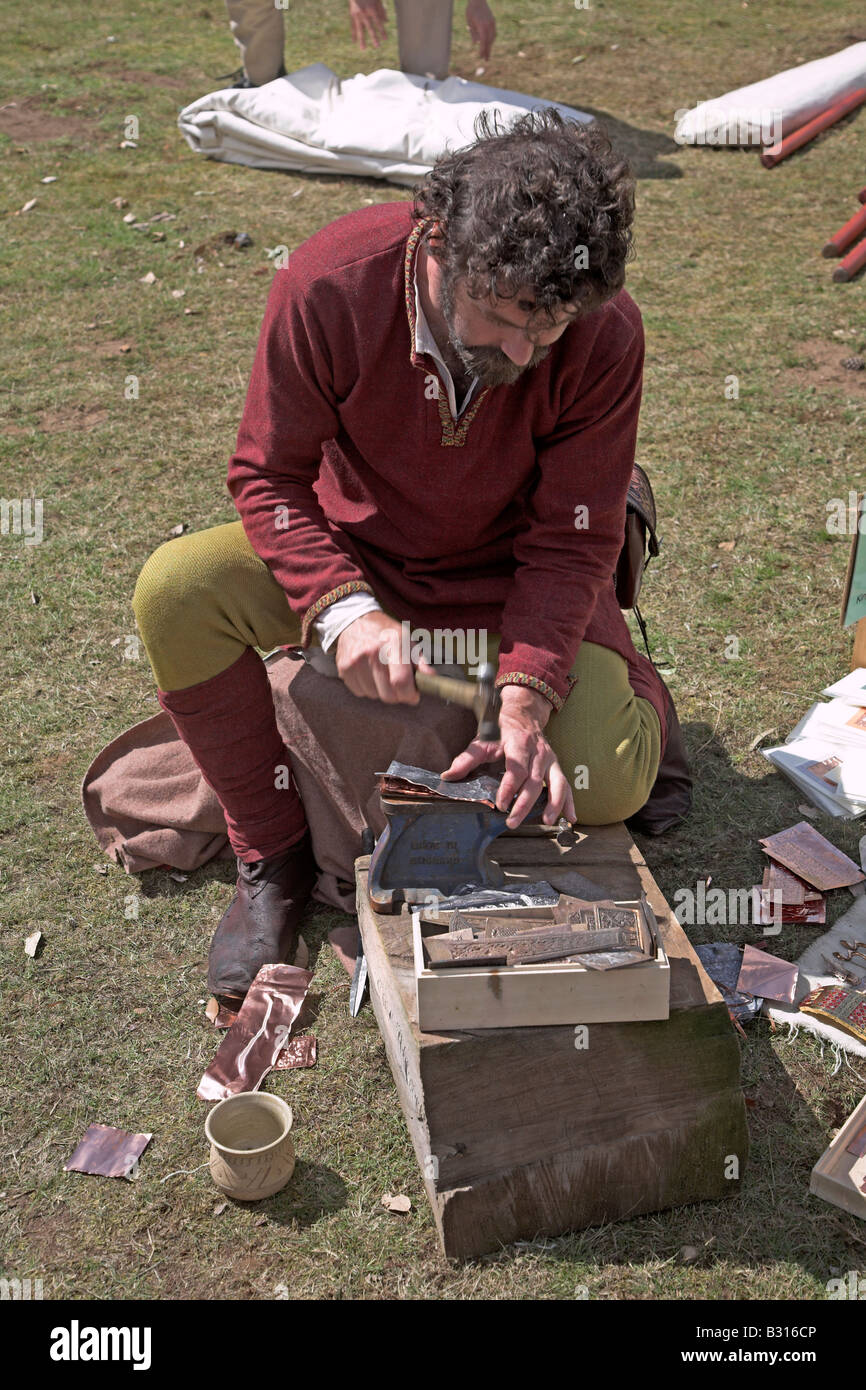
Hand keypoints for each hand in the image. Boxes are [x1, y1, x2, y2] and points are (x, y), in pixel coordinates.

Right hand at [335, 611, 431, 703]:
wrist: (354, 621)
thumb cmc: (386, 632)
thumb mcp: (407, 639)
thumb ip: (420, 661)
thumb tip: (431, 678)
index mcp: (392, 643)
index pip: (401, 681)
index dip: (410, 695)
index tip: (413, 695)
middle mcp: (372, 651)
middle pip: (388, 694)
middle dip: (397, 695)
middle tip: (399, 686)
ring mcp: (355, 661)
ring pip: (374, 695)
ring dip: (381, 691)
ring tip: (382, 674)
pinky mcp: (344, 668)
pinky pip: (360, 692)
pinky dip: (367, 688)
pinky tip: (369, 673)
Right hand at [348, 0, 386, 50]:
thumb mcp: (377, 0)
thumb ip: (381, 10)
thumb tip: (386, 22)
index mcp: (371, 8)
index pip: (378, 22)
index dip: (382, 31)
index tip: (385, 39)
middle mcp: (364, 12)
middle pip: (370, 27)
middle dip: (374, 37)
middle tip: (377, 47)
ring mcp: (357, 14)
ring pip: (359, 29)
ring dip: (361, 39)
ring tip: (363, 49)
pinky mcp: (352, 14)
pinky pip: (353, 26)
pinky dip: (354, 33)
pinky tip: (354, 41)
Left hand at [441, 685, 575, 828]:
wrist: (523, 713)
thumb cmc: (501, 730)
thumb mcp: (483, 740)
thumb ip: (467, 758)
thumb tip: (449, 776)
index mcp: (518, 743)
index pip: (516, 768)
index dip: (509, 787)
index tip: (500, 804)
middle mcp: (538, 752)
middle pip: (535, 781)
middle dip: (525, 803)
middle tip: (512, 821)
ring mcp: (550, 760)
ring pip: (557, 783)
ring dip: (553, 804)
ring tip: (546, 821)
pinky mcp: (556, 766)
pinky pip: (566, 785)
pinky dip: (569, 802)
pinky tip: (570, 817)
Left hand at [466, 0, 495, 60]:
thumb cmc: (471, 10)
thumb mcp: (470, 22)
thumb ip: (473, 33)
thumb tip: (476, 43)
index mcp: (482, 26)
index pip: (483, 41)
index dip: (482, 50)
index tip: (480, 56)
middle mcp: (489, 25)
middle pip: (489, 41)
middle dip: (487, 51)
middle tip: (486, 60)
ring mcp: (492, 23)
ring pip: (492, 37)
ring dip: (490, 46)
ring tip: (487, 53)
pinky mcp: (493, 21)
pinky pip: (493, 33)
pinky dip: (491, 39)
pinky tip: (489, 44)